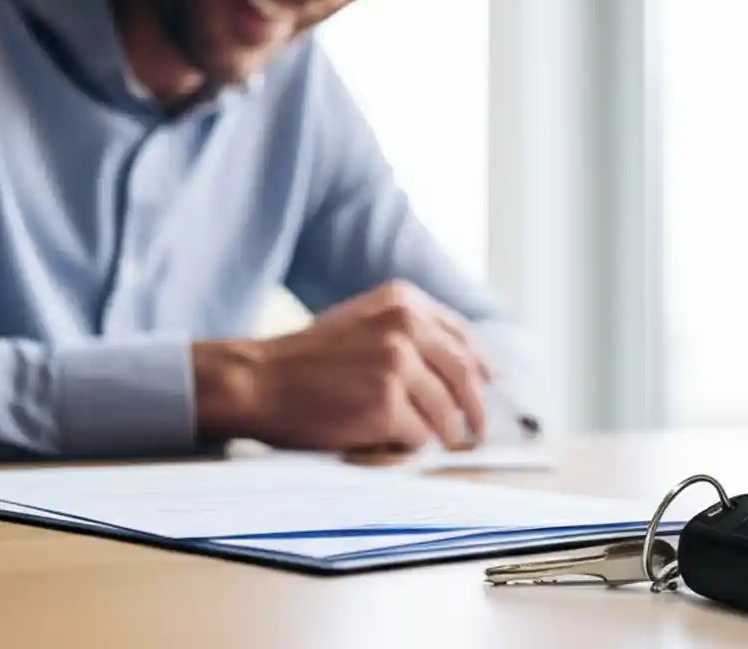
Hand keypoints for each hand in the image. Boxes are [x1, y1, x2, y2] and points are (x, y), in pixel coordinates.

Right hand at [195, 281, 491, 450]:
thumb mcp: (362, 322)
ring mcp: (398, 365)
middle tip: (477, 432)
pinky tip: (389, 442)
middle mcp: (406, 326)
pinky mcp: (387, 404)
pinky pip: (419, 436)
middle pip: (466, 376)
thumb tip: (463, 366)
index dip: (481, 366)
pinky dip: (408, 446)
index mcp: (403, 301)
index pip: (463, 337)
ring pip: (447, 412)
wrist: (259, 380)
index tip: (488, 385)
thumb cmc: (306, 360)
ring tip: (432, 443)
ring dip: (442, 434)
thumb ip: (407, 332)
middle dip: (476, 410)